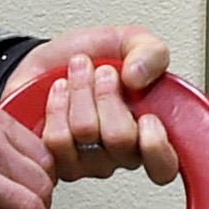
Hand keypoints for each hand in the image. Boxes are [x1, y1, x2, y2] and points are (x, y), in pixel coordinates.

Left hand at [2, 29, 178, 184]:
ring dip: (80, 91)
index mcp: (148, 133)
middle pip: (121, 140)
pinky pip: (56, 138)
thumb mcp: (129, 42)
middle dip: (107, 94)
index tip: (147, 116)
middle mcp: (119, 154)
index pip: (164, 166)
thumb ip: (150, 52)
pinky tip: (59, 92)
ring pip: (85, 132)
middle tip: (103, 72)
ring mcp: (86, 161)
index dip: (156, 147)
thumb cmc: (91, 58)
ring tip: (78, 74)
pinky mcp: (55, 160)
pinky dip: (56, 104)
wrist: (45, 61)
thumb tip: (138, 77)